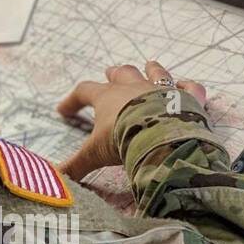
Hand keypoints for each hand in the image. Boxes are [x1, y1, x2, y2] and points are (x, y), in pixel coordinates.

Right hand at [56, 61, 205, 179]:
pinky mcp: (184, 99)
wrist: (158, 139)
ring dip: (151, 69)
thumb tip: (53, 178)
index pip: (84, 92)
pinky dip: (189, 88)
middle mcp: (134, 87)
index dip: (72, 101)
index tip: (63, 111)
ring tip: (149, 65)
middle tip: (108, 72)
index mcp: (109, 98)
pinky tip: (188, 87)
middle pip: (121, 74)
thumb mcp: (94, 155)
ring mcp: (161, 90)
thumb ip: (75, 165)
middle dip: (113, 74)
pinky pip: (190, 88)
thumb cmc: (123, 141)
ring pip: (155, 72)